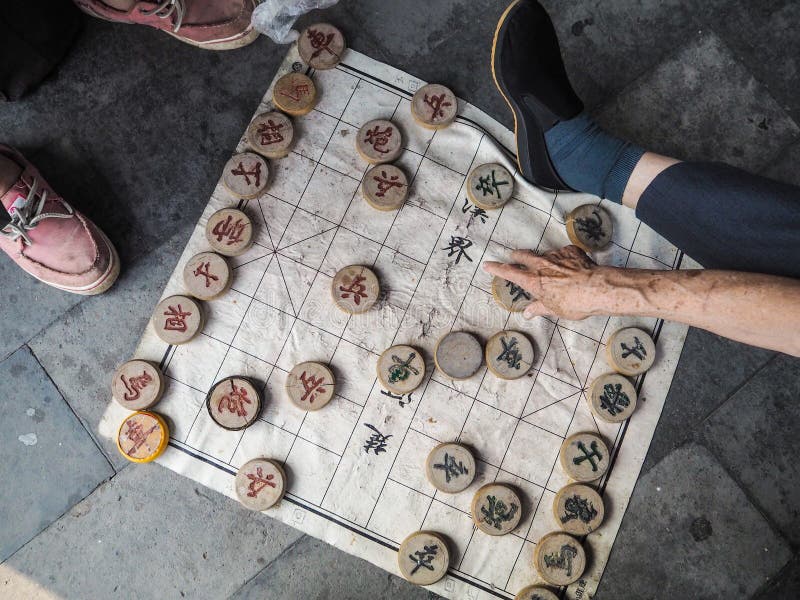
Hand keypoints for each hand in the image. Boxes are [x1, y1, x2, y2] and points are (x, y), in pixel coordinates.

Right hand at [483, 245, 604, 319]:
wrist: (597, 288)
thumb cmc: (574, 303)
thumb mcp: (554, 310)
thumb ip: (539, 308)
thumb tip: (527, 313)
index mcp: (533, 281)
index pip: (509, 272)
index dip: (497, 268)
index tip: (488, 264)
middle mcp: (541, 265)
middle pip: (523, 256)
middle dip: (516, 256)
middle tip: (514, 256)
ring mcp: (556, 256)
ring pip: (544, 254)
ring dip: (543, 259)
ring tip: (551, 266)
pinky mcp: (570, 251)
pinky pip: (563, 253)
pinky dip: (563, 258)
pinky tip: (570, 266)